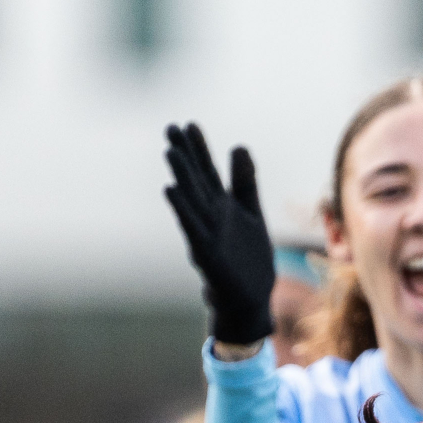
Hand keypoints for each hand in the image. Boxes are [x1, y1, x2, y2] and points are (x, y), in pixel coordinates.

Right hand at [163, 122, 275, 344]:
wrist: (251, 298)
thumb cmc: (247, 258)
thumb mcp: (251, 213)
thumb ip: (245, 182)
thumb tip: (239, 145)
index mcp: (222, 206)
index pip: (208, 172)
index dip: (200, 149)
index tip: (188, 123)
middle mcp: (211, 217)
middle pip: (196, 180)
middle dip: (185, 154)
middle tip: (170, 126)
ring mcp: (207, 234)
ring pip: (192, 200)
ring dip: (181, 175)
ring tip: (170, 150)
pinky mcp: (207, 253)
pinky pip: (192, 228)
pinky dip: (182, 209)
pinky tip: (171, 189)